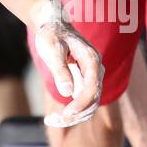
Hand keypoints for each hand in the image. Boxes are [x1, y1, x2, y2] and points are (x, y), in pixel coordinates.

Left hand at [30, 0, 102, 126]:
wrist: (53, 25)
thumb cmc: (51, 35)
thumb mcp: (52, 49)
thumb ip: (60, 70)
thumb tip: (68, 92)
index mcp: (91, 59)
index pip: (92, 88)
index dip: (80, 103)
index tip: (65, 114)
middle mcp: (95, 70)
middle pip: (93, 100)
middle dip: (76, 114)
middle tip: (54, 120)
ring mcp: (91, 77)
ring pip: (89, 104)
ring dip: (73, 116)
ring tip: (51, 120)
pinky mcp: (84, 82)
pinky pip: (82, 101)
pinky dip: (71, 111)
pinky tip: (55, 117)